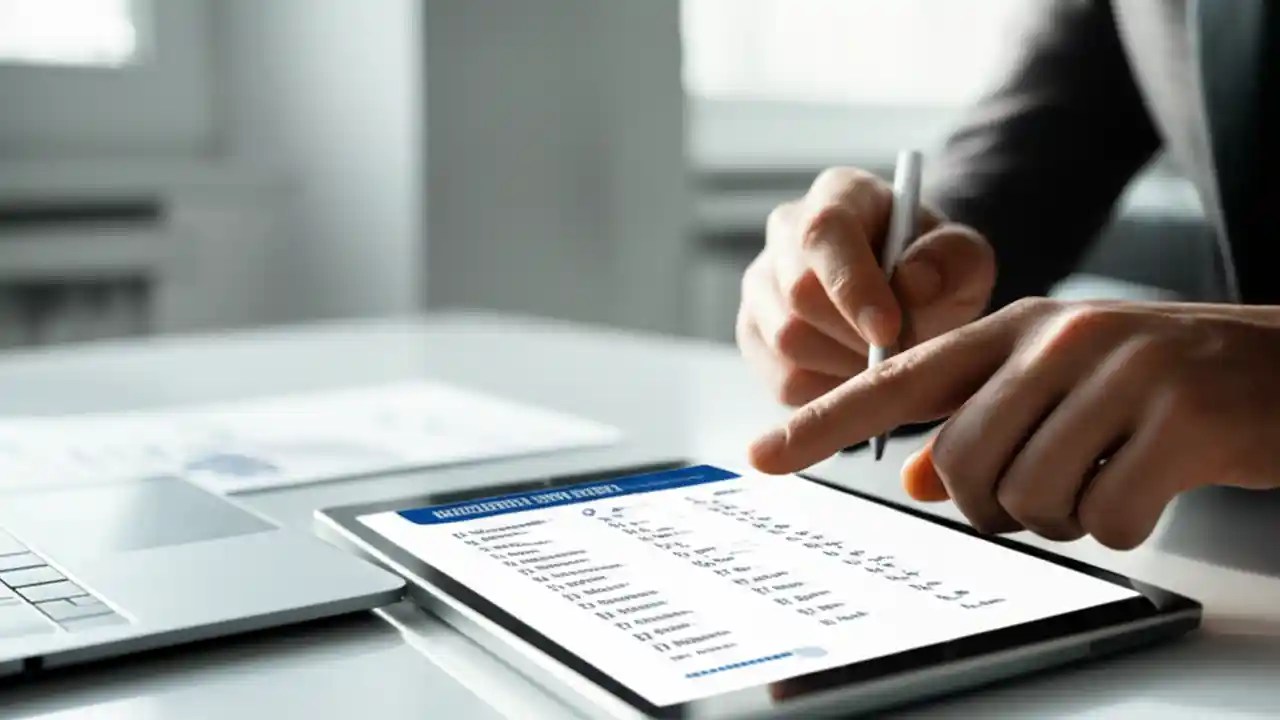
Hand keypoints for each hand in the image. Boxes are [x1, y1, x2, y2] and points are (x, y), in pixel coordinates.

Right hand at [736, 167, 995, 405]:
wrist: (912, 300)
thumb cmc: (935, 270)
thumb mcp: (964, 258)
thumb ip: (951, 260)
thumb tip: (912, 283)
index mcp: (838, 195)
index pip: (823, 232)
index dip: (851, 284)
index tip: (888, 330)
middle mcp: (785, 233)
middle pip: (797, 294)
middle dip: (855, 337)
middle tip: (900, 354)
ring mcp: (761, 285)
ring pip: (785, 341)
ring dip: (844, 367)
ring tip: (882, 363)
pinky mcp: (754, 335)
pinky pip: (782, 379)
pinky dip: (828, 392)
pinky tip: (855, 375)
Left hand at [748, 298, 1279, 548]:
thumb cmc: (1154, 385)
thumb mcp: (1059, 389)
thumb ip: (982, 425)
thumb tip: (922, 480)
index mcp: (1014, 327)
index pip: (898, 380)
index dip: (824, 423)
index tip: (760, 455)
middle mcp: (1056, 338)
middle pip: (964, 462)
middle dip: (996, 502)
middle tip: (1053, 484)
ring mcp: (1118, 373)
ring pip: (1028, 496)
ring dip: (1062, 514)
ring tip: (1109, 472)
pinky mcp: (1179, 418)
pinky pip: (1103, 519)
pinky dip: (1121, 525)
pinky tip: (1152, 482)